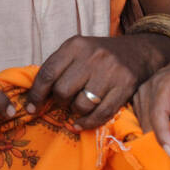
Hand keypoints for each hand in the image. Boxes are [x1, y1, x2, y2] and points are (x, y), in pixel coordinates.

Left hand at [26, 33, 169, 129]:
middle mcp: (92, 56)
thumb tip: (34, 99)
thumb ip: (57, 68)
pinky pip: (101, 114)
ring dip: (75, 111)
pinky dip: (87, 123)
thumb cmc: (99, 55)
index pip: (47, 73)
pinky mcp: (125, 86)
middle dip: (60, 102)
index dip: (36, 95)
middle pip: (63, 91)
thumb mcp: (77, 51)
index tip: (31, 108)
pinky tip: (80, 124)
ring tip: (78, 106)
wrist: (138, 52)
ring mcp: (110, 71)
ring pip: (81, 105)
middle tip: (64, 102)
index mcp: (75, 45)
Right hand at [133, 36, 169, 155]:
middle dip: (167, 140)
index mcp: (163, 84)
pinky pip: (147, 123)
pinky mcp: (143, 102)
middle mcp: (147, 89)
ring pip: (146, 126)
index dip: (164, 137)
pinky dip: (161, 132)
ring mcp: (142, 95)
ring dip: (165, 138)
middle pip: (149, 123)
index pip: (158, 115)